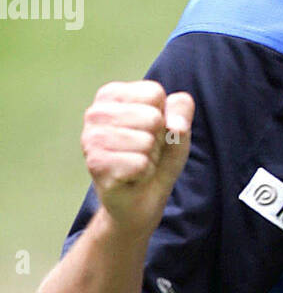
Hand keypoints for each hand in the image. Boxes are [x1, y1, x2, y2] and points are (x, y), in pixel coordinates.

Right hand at [82, 81, 194, 235]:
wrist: (142, 199)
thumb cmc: (157, 156)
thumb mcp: (177, 128)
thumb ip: (181, 110)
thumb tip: (176, 124)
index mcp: (112, 95)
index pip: (154, 93)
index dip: (164, 116)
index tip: (151, 130)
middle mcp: (95, 113)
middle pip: (153, 117)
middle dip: (158, 139)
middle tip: (144, 151)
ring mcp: (91, 139)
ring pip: (146, 141)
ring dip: (150, 157)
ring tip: (137, 162)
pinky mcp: (96, 164)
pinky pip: (140, 164)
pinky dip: (144, 173)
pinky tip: (131, 176)